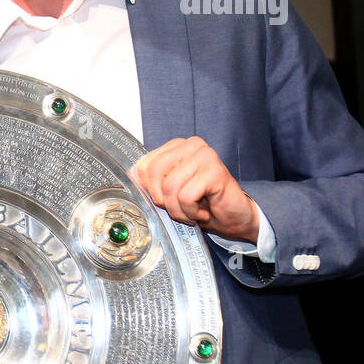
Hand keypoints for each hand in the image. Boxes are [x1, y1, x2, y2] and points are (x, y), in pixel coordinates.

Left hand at [132, 137, 258, 241]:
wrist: (233, 217)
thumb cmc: (201, 204)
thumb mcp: (169, 191)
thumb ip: (151, 181)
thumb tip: (130, 177)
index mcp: (176, 146)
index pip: (143, 165)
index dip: (149, 190)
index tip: (164, 200)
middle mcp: (191, 145)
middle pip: (153, 173)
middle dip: (161, 200)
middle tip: (178, 208)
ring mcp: (205, 155)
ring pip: (170, 187)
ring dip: (178, 210)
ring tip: (191, 213)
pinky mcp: (215, 171)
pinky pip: (186, 196)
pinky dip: (190, 212)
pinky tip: (202, 213)